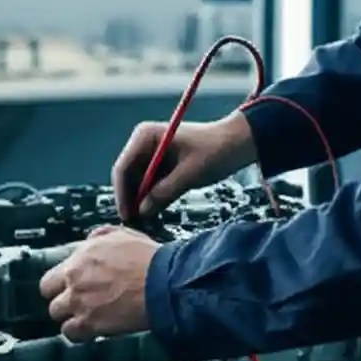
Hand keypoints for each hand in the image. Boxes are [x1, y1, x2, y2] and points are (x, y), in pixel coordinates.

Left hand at [39, 226, 159, 341]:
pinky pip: (70, 333)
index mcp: (79, 259)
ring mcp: (80, 303)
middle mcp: (74, 280)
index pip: (51, 275)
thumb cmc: (147, 259)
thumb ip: (100, 236)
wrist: (162, 283)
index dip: (60, 282)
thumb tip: (91, 240)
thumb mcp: (122, 235)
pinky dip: (78, 333)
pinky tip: (89, 330)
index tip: (69, 286)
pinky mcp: (91, 323)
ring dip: (69, 315)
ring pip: (57, 315)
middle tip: (76, 301)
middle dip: (61, 298)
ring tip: (85, 316)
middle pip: (48, 295)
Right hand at [112, 111, 257, 219]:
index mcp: (145, 136)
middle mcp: (143, 143)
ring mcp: (151, 154)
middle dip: (131, 199)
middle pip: (127, 176)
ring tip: (147, 221)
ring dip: (141, 201)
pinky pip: (149, 184)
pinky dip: (152, 198)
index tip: (128, 216)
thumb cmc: (215, 151)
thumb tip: (142, 211)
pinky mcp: (160, 164)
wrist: (237, 142)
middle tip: (137, 224)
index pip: (123, 168)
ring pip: (137, 183)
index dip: (122, 194)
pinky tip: (156, 212)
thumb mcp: (190, 174)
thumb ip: (164, 192)